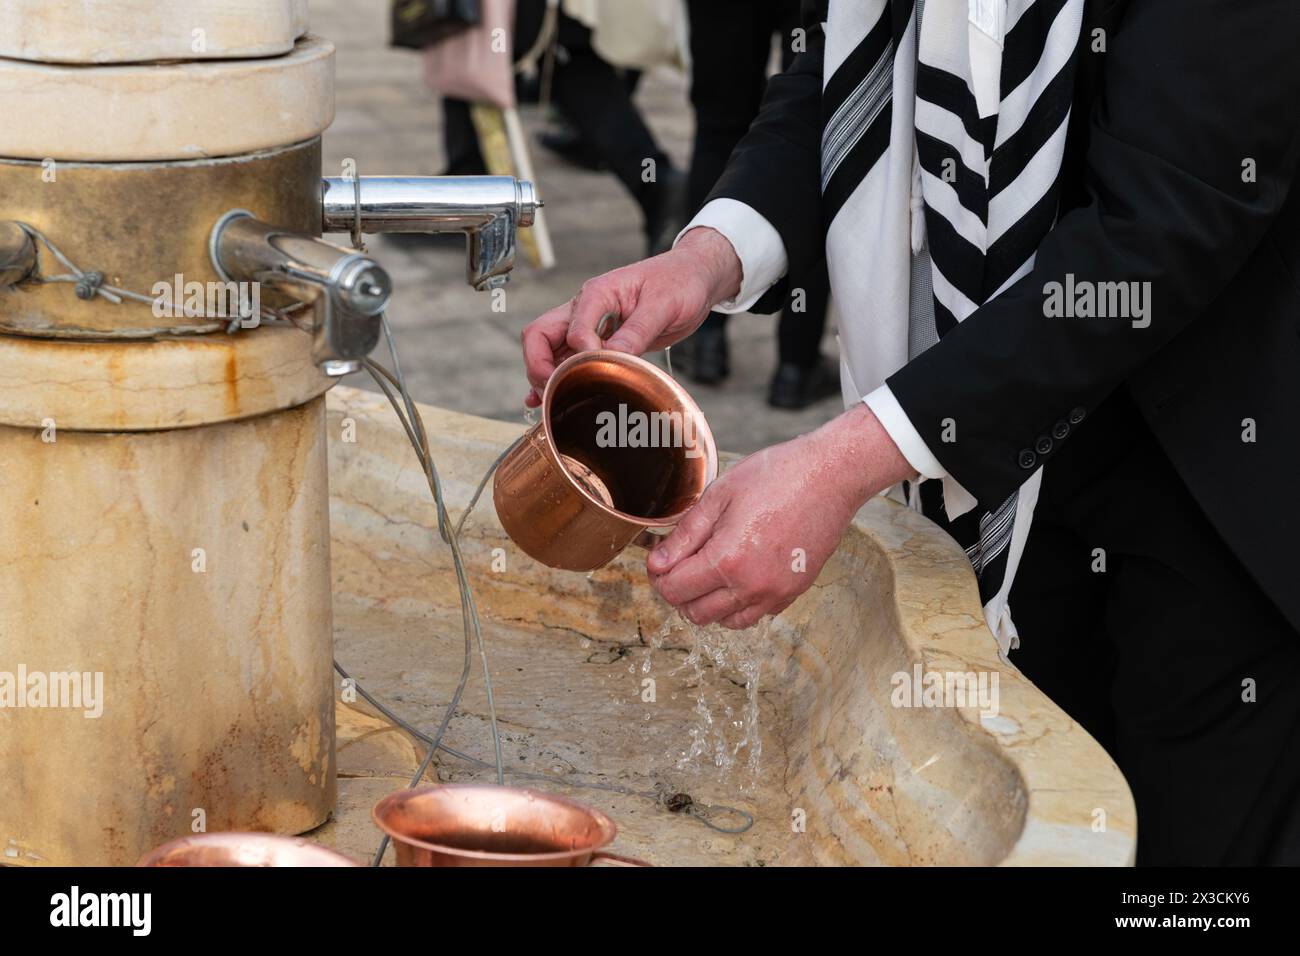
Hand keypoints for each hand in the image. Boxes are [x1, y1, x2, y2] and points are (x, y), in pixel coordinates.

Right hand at [520, 227, 741, 404]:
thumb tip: (613, 357)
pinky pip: (567, 357)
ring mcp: (589, 324)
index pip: (573, 329)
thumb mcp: (663, 306)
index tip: (599, 371)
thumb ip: (636, 331)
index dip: (581, 356)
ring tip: (547, 403)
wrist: (693, 279)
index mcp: (597, 294)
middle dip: (540, 366)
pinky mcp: (598, 339)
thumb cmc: (679, 283)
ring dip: (544, 374)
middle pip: (541, 335)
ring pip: (549, 349)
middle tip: (553, 393)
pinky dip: (554, 376)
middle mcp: (585, 308)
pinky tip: (542, 399)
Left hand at [648, 404, 916, 628]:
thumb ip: (685, 535)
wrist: (831, 476)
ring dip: (708, 602)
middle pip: (696, 613)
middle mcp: (752, 586)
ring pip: (725, 620)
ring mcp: (776, 593)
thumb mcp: (719, 496)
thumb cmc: (775, 476)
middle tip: (680, 565)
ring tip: (709, 570)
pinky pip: (755, 614)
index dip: (659, 577)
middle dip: (680, 593)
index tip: (660, 560)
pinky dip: (738, 603)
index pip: (675, 589)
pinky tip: (738, 573)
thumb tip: (657, 564)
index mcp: (728, 560)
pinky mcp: (794, 592)